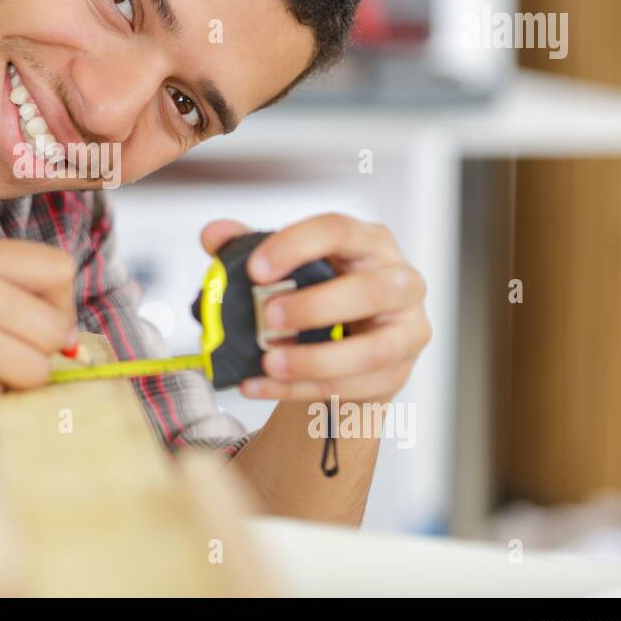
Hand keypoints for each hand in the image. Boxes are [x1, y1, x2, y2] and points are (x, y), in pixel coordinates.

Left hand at [201, 215, 429, 402]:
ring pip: (371, 350)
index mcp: (369, 242)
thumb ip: (249, 246)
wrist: (351, 344)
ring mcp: (406, 330)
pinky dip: (300, 390)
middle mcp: (400, 281)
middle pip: (369, 291)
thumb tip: (213, 235)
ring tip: (268, 362)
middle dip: (314, 306)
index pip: (338, 231)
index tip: (255, 269)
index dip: (296, 246)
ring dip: (314, 360)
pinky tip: (261, 385)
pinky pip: (352, 387)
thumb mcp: (291, 265)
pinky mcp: (397, 372)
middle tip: (268, 317)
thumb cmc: (324, 291)